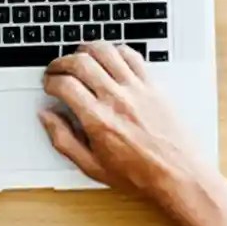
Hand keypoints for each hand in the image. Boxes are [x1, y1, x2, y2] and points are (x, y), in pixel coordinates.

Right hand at [39, 42, 215, 203]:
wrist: (178, 175)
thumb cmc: (140, 174)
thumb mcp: (92, 166)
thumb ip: (63, 139)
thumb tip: (47, 118)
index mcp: (98, 121)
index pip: (65, 85)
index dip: (50, 80)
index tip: (49, 85)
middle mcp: (117, 100)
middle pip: (81, 62)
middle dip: (61, 62)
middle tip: (57, 69)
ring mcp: (137, 89)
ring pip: (105, 51)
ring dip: (86, 50)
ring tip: (79, 57)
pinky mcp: (153, 86)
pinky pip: (131, 55)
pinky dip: (115, 51)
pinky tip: (109, 58)